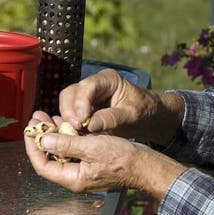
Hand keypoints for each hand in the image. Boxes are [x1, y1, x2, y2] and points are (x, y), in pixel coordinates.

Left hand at [24, 110, 185, 197]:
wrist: (144, 165)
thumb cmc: (122, 158)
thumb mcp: (93, 147)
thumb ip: (67, 144)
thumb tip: (44, 140)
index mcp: (72, 178)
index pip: (43, 165)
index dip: (34, 147)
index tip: (31, 129)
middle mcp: (75, 177)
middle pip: (50, 158)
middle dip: (42, 137)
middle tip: (37, 117)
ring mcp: (83, 171)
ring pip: (61, 152)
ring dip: (54, 134)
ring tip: (48, 116)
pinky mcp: (90, 163)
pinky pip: (72, 150)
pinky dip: (67, 136)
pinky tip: (66, 123)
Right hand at [56, 68, 184, 145]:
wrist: (146, 114)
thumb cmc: (143, 110)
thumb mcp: (132, 115)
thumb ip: (113, 118)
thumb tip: (90, 125)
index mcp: (108, 79)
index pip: (88, 86)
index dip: (81, 103)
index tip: (80, 121)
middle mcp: (94, 84)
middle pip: (71, 93)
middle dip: (70, 112)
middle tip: (74, 130)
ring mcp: (86, 95)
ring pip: (66, 103)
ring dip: (67, 119)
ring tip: (74, 134)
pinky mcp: (82, 107)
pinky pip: (69, 114)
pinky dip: (69, 124)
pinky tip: (73, 135)